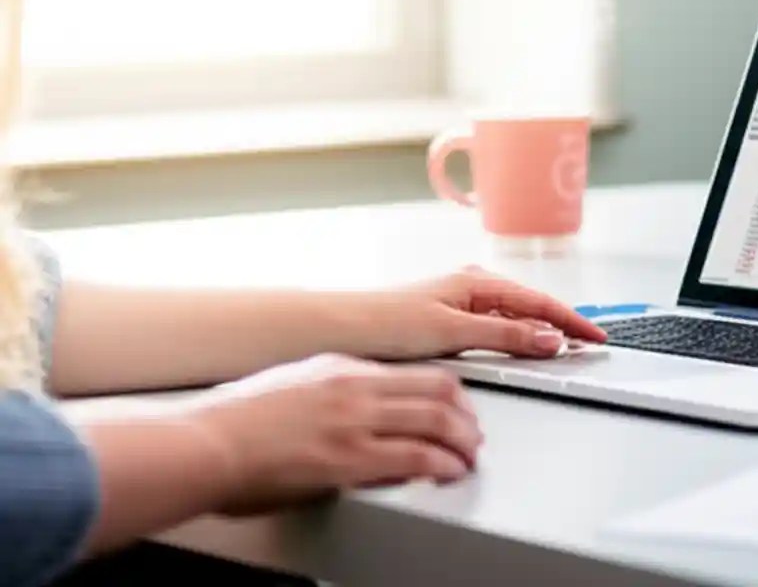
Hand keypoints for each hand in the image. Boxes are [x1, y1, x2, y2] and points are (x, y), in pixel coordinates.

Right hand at [188, 353, 480, 515]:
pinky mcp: (348, 458)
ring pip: (435, 420)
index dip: (445, 393)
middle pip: (437, 389)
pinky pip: (414, 457)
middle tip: (472, 435)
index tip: (455, 408)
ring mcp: (353, 421)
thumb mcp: (289, 387)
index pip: (413, 372)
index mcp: (339, 367)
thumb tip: (350, 411)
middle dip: (465, 415)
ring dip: (461, 442)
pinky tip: (449, 473)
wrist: (203, 445)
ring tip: (467, 458)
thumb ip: (327, 393)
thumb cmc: (230, 424)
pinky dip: (442, 465)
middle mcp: (353, 387)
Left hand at [370, 267, 608, 359]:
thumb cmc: (388, 322)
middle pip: (533, 306)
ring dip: (543, 331)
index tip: (596, 337)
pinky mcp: (452, 318)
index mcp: (478, 283)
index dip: (572, 322)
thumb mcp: (455, 331)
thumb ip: (506, 335)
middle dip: (564, 324)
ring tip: (566, 348)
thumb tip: (548, 338)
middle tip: (590, 345)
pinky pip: (499, 324)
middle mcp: (474, 287)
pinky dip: (520, 336)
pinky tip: (524, 348)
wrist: (344, 327)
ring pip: (517, 316)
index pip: (541, 303)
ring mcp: (463, 302)